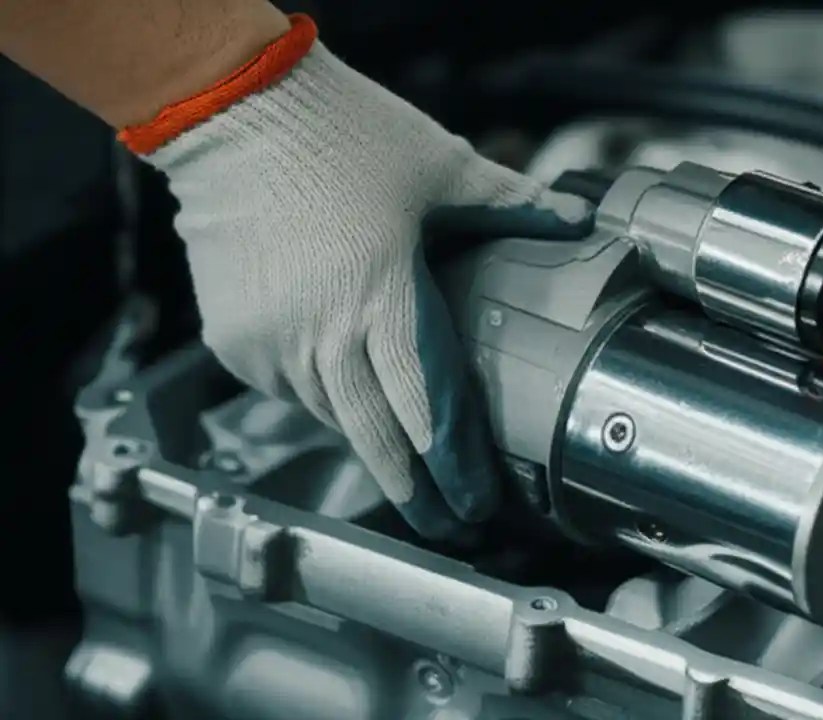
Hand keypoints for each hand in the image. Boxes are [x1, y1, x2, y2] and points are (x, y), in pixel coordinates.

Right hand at [133, 22, 591, 538]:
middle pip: (380, 440)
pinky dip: (324, 401)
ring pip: (334, 421)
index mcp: (387, 297)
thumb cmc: (341, 134)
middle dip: (418, 492)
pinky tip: (349, 398)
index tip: (479, 506)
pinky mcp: (236, 341)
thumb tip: (578, 222)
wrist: (233, 113)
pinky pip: (289, 393)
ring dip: (373, 445)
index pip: (433, 409)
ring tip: (408, 469)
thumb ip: (514, 204)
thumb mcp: (442, 165)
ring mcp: (274, 343)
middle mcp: (326, 335)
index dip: (457, 467)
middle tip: (449, 523)